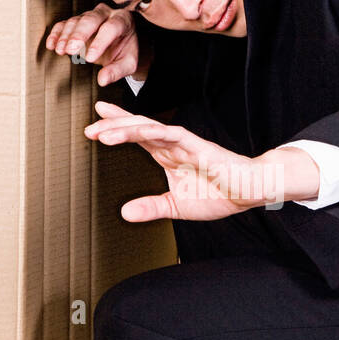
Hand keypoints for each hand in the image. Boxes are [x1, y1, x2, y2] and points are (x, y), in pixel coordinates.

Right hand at [45, 3, 152, 86]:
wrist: (120, 42)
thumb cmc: (125, 51)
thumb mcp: (128, 63)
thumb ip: (117, 71)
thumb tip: (103, 80)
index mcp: (123, 20)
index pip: (110, 28)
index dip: (99, 42)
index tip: (90, 58)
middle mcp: (105, 14)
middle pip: (90, 19)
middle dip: (79, 34)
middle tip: (71, 49)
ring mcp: (89, 15)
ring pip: (76, 21)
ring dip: (66, 36)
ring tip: (60, 50)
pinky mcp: (76, 21)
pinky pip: (64, 23)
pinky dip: (56, 33)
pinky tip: (51, 45)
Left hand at [84, 101, 320, 221]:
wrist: (249, 190)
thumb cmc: (220, 194)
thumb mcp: (176, 207)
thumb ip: (151, 207)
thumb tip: (125, 212)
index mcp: (168, 156)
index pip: (136, 138)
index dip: (115, 131)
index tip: (94, 127)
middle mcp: (172, 145)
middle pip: (136, 129)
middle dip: (112, 127)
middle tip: (89, 127)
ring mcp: (182, 143)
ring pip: (147, 128)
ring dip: (124, 129)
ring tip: (102, 132)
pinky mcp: (195, 144)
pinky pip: (169, 134)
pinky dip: (149, 132)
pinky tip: (133, 131)